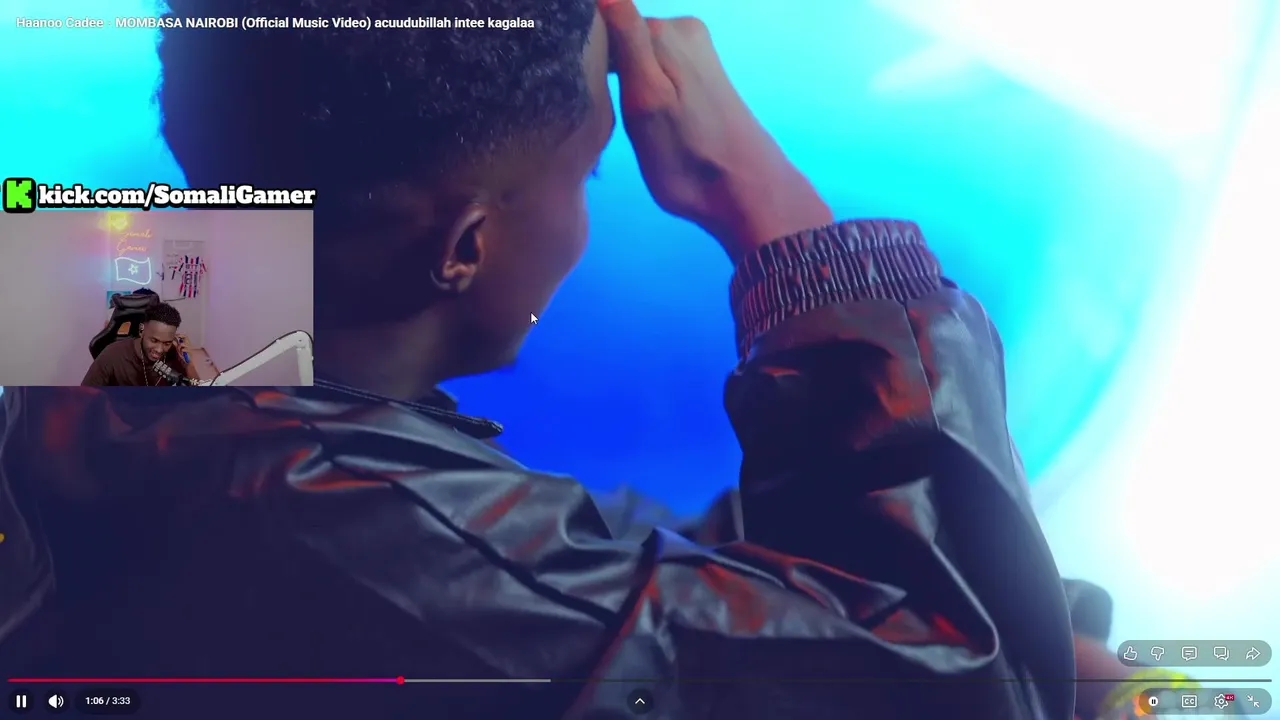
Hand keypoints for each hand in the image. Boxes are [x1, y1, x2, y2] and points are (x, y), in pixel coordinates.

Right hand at [599, 0, 832, 260]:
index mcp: (663, 30)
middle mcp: (682, 29)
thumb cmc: (689, 158)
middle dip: (601, 66)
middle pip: (617, 36)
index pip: (601, 22)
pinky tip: (640, 115)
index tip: (577, 90)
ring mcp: (694, 51)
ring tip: (621, 117)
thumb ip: (627, 39)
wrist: (746, 192)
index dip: (582, 53)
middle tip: (601, 112)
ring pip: (633, 54)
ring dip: (618, 80)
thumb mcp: (647, 100)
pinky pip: (652, 68)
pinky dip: (638, 88)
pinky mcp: (699, 75)